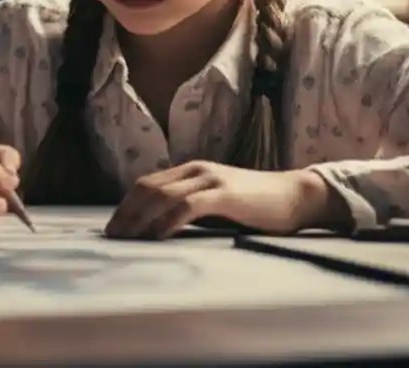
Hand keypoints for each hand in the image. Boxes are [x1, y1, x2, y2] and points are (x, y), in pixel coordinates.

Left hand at [104, 161, 345, 239]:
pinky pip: (187, 206)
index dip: (126, 205)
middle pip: (148, 188)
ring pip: (162, 196)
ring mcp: (210, 180)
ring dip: (140, 218)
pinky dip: (167, 221)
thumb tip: (160, 228)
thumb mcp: (218, 203)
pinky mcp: (224, 194)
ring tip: (127, 239)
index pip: (148, 184)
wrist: (296, 196)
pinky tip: (156, 236)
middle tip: (112, 237)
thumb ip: (192, 208)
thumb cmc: (258, 205)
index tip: (114, 228)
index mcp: (192, 170)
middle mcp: (196, 170)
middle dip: (126, 213)